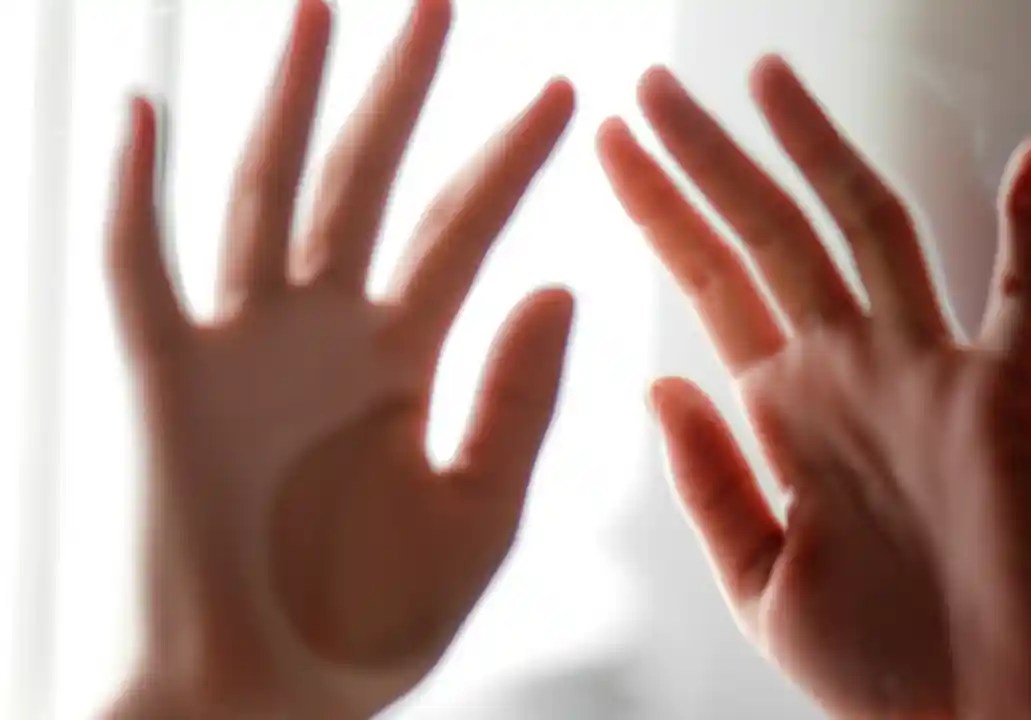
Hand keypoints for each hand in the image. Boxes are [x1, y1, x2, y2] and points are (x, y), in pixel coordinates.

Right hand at [106, 1, 575, 715]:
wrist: (260, 701)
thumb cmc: (367, 623)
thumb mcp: (479, 515)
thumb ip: (519, 399)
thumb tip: (560, 285)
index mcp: (406, 362)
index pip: (468, 231)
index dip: (515, 159)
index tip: (573, 91)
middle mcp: (325, 334)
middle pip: (370, 183)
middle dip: (406, 90)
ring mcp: (239, 347)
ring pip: (264, 195)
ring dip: (287, 102)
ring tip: (318, 9)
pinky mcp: (157, 378)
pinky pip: (134, 265)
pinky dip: (130, 189)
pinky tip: (140, 106)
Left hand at [598, 57, 1030, 718]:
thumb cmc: (878, 667)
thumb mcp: (756, 579)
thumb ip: (710, 482)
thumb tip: (658, 386)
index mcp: (786, 412)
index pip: (711, 283)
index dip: (660, 212)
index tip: (611, 147)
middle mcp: (849, 375)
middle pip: (769, 236)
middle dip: (708, 161)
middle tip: (653, 85)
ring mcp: (924, 378)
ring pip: (869, 235)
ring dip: (821, 154)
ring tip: (768, 82)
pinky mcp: (1001, 405)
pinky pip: (1023, 302)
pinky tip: (1028, 162)